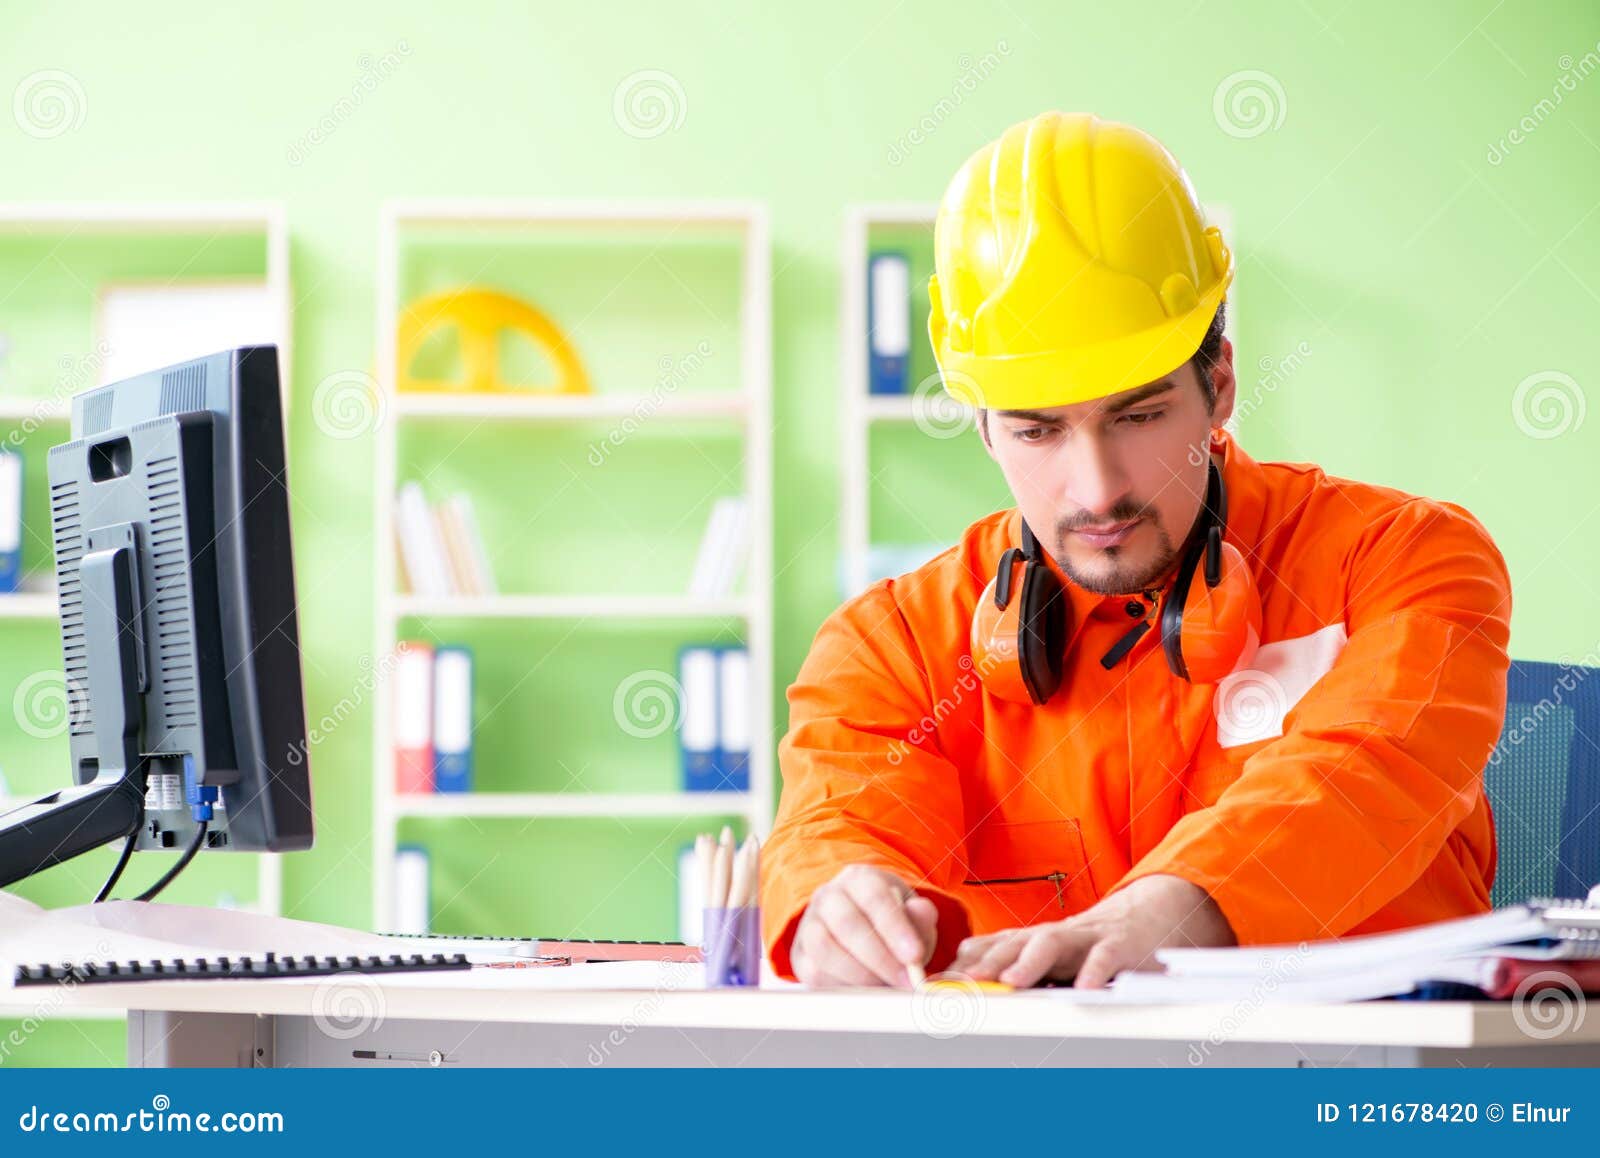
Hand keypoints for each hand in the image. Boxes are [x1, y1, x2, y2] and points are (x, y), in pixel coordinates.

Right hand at [790, 864, 938, 987]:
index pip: (874, 896)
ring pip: (825, 949)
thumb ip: (921, 916)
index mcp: (859, 879)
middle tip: (906, 980)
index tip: (914, 955)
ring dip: (860, 974)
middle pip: (847, 923)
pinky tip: (864, 989)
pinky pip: (815, 972)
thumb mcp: (911, 916)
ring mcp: (810, 924)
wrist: (860, 932)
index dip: (895, 927)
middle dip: (880, 957)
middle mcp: (829, 896)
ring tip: (885, 986)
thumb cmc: (889, 925)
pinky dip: (843, 985)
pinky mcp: (800, 955)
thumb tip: (922, 912)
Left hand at [950, 874, 1235, 988]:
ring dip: (1030, 962)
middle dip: (987, 964)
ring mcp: (1087, 937)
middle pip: (1014, 944)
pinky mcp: (1122, 945)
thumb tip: (961, 958)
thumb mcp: (1048, 948)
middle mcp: (1055, 935)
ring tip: (1013, 983)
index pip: (993, 949)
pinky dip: (1096, 971)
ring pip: (1053, 943)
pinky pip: (1107, 957)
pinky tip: (1085, 988)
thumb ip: (1009, 952)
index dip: (965, 967)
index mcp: (1035, 939)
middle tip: (964, 986)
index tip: (937, 985)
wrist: (1149, 916)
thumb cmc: (1091, 941)